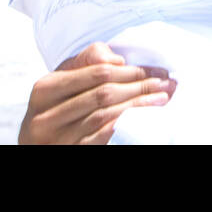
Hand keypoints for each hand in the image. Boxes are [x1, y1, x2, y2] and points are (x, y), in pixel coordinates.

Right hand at [17, 42, 176, 144]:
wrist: (45, 138)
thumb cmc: (62, 101)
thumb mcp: (68, 77)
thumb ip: (90, 60)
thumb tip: (117, 61)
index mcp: (44, 89)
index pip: (97, 72)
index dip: (132, 70)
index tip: (158, 70)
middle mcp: (45, 117)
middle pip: (103, 94)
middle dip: (140, 86)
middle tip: (167, 83)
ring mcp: (56, 139)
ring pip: (105, 117)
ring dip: (139, 106)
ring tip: (162, 99)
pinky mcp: (70, 152)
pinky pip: (102, 137)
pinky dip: (125, 126)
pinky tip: (142, 120)